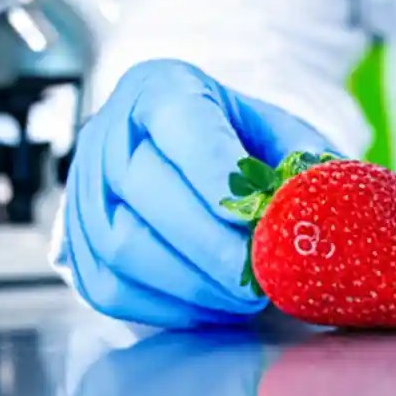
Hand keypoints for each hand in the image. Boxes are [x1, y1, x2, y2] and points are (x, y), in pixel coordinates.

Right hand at [61, 60, 333, 326]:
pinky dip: (165, 307)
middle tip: (260, 279)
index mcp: (159, 88)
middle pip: (144, 190)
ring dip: (190, 283)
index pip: (180, 122)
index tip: (257, 217)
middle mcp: (107, 133)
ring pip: (121, 246)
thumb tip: (320, 203)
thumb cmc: (237, 146)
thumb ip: (302, 164)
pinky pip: (109, 288)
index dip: (216, 173)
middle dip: (210, 245)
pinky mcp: (74, 246)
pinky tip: (209, 307)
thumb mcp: (278, 135)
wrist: (183, 162)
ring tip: (243, 299)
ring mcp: (81, 192)